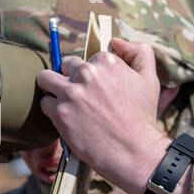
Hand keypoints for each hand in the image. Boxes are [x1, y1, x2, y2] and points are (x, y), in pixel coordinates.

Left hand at [36, 38, 174, 193]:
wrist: (134, 152)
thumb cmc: (142, 117)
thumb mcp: (149, 79)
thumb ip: (139, 52)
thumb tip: (115, 41)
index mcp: (105, 61)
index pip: (86, 58)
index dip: (89, 74)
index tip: (95, 89)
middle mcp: (86, 73)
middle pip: (64, 65)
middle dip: (69, 78)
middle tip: (79, 96)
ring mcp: (71, 92)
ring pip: (45, 78)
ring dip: (52, 88)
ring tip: (63, 101)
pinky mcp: (59, 112)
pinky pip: (44, 102)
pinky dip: (51, 110)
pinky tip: (66, 119)